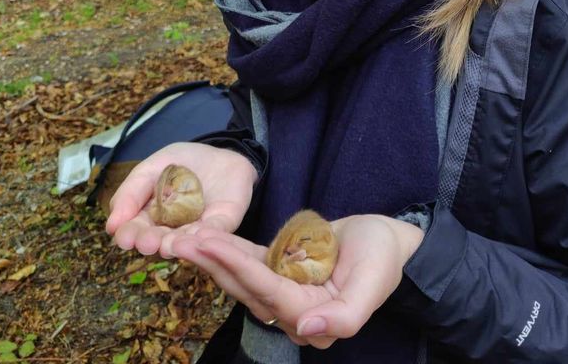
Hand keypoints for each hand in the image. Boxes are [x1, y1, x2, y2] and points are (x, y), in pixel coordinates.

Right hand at [106, 142, 257, 256]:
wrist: (221, 153)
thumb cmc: (183, 163)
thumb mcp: (151, 168)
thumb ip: (131, 191)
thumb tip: (111, 226)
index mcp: (150, 218)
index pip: (136, 230)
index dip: (129, 235)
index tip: (124, 238)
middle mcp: (172, 230)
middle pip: (158, 240)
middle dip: (151, 242)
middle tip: (147, 243)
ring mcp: (198, 228)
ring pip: (185, 241)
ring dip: (176, 244)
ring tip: (168, 245)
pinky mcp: (223, 222)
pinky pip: (215, 231)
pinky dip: (207, 234)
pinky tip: (198, 236)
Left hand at [171, 214, 424, 348]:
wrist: (389, 242)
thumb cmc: (383, 259)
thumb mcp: (372, 284)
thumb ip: (346, 315)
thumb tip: (309, 329)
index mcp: (315, 318)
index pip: (269, 293)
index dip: (238, 268)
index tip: (210, 244)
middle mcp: (294, 313)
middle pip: (246, 288)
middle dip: (212, 264)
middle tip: (179, 241)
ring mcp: (284, 293)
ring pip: (241, 277)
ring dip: (212, 258)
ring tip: (182, 238)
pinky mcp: (279, 272)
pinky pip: (249, 263)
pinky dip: (227, 251)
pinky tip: (204, 238)